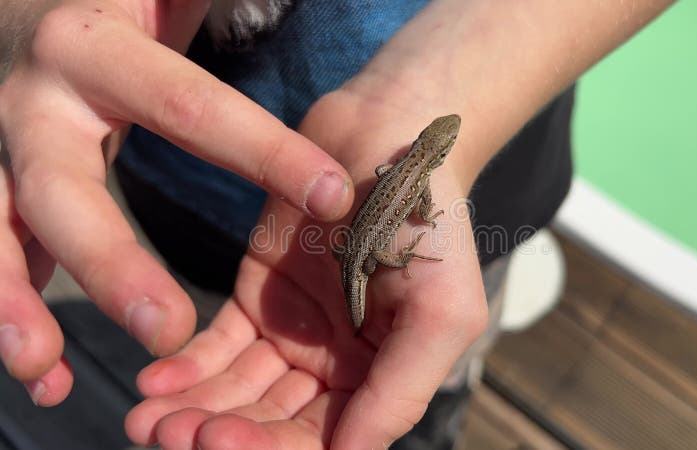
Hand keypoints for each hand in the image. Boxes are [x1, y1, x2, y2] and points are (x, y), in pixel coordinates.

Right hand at [0, 0, 351, 405]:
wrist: (29, 5)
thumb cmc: (118, 4)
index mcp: (94, 50)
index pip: (190, 107)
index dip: (264, 152)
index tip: (336, 197)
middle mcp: (33, 104)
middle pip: (61, 189)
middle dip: (110, 263)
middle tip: (170, 328)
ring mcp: (0, 153)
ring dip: (15, 305)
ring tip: (45, 365)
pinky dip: (13, 311)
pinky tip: (44, 372)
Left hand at [125, 90, 488, 448]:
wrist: (387, 131)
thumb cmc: (426, 217)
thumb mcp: (440, 309)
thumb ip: (402, 388)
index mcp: (383, 375)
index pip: (326, 437)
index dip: (274, 449)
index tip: (219, 440)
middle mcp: (337, 363)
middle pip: (274, 421)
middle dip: (223, 432)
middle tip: (170, 433)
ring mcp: (294, 331)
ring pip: (238, 390)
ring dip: (194, 409)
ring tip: (145, 418)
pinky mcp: (257, 294)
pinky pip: (216, 344)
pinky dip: (185, 365)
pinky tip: (154, 380)